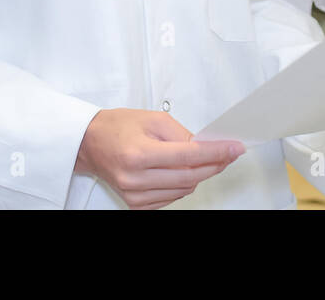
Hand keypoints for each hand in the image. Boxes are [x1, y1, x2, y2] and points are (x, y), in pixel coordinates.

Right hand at [74, 108, 243, 208]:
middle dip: (214, 164)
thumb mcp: (152, 119)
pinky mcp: (136, 205)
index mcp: (138, 154)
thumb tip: (207, 147)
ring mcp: (135, 195)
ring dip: (200, 175)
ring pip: (184, 190)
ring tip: (206, 159)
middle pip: (189, 176)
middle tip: (228, 153)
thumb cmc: (117, 127)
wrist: (90, 143)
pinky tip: (184, 172)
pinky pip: (172, 198)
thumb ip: (181, 134)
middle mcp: (135, 178)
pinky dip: (183, 185)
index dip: (216, 153)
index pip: (188, 156)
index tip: (234, 148)